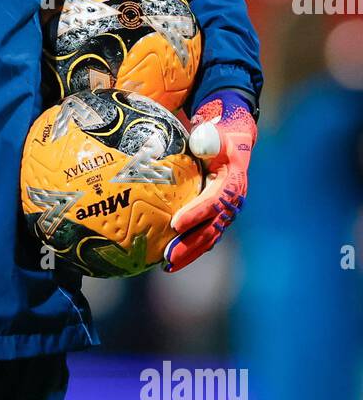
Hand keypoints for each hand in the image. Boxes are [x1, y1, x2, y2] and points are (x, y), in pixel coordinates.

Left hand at [163, 91, 256, 272]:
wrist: (232, 147)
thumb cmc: (216, 138)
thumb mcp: (214, 134)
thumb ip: (207, 137)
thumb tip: (199, 138)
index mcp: (232, 182)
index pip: (213, 201)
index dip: (196, 213)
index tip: (176, 223)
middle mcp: (232, 202)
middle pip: (211, 228)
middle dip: (190, 244)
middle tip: (168, 256)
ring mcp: (226, 214)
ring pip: (208, 238)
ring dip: (189, 253)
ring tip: (167, 265)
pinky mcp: (218, 219)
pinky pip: (204, 237)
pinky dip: (189, 250)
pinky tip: (169, 261)